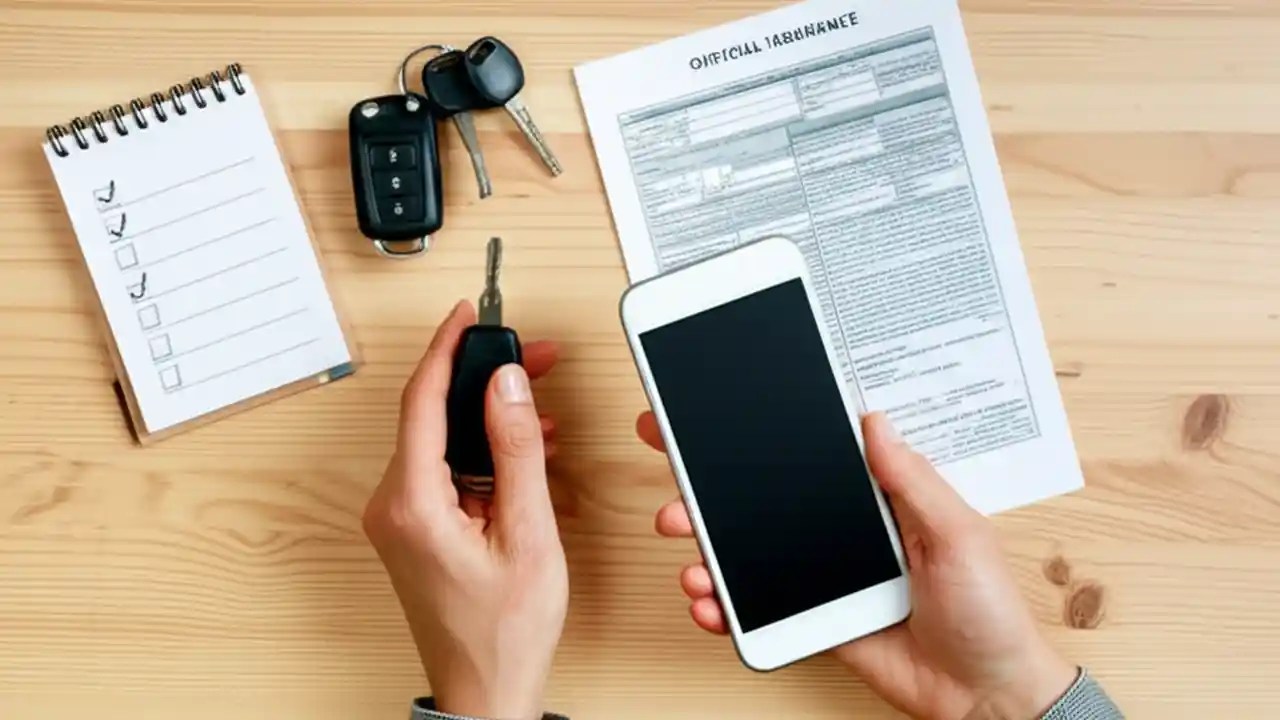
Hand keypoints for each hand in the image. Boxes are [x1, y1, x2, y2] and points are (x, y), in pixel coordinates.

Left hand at [365, 301, 567, 719]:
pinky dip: (481, 452)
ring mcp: (400, 517)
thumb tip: (508, 386)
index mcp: (413, 505)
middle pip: (432, 415)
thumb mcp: (528, 532)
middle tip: (529, 358)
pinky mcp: (414, 526)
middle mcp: (393, 506)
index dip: (447, 348)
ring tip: (538, 406)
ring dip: (487, 418)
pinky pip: (443, 468)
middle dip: (481, 380)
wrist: (486, 690)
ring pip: (440, 440)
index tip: (468, 315)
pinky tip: (522, 449)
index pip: (422, 401)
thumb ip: (517, 450)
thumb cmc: (505, 631)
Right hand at [640, 411, 1075, 719]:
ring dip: (707, 548)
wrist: (986, 694)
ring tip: (688, 549)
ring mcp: (823, 575)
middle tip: (673, 476)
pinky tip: (708, 601)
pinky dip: (724, 607)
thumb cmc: (990, 612)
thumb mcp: (959, 534)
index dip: (766, 432)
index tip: (718, 412)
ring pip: (750, 552)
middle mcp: (844, 529)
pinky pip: (758, 608)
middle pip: (764, 499)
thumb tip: (874, 422)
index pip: (814, 453)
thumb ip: (912, 481)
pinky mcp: (813, 618)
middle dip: (709, 486)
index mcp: (881, 497)